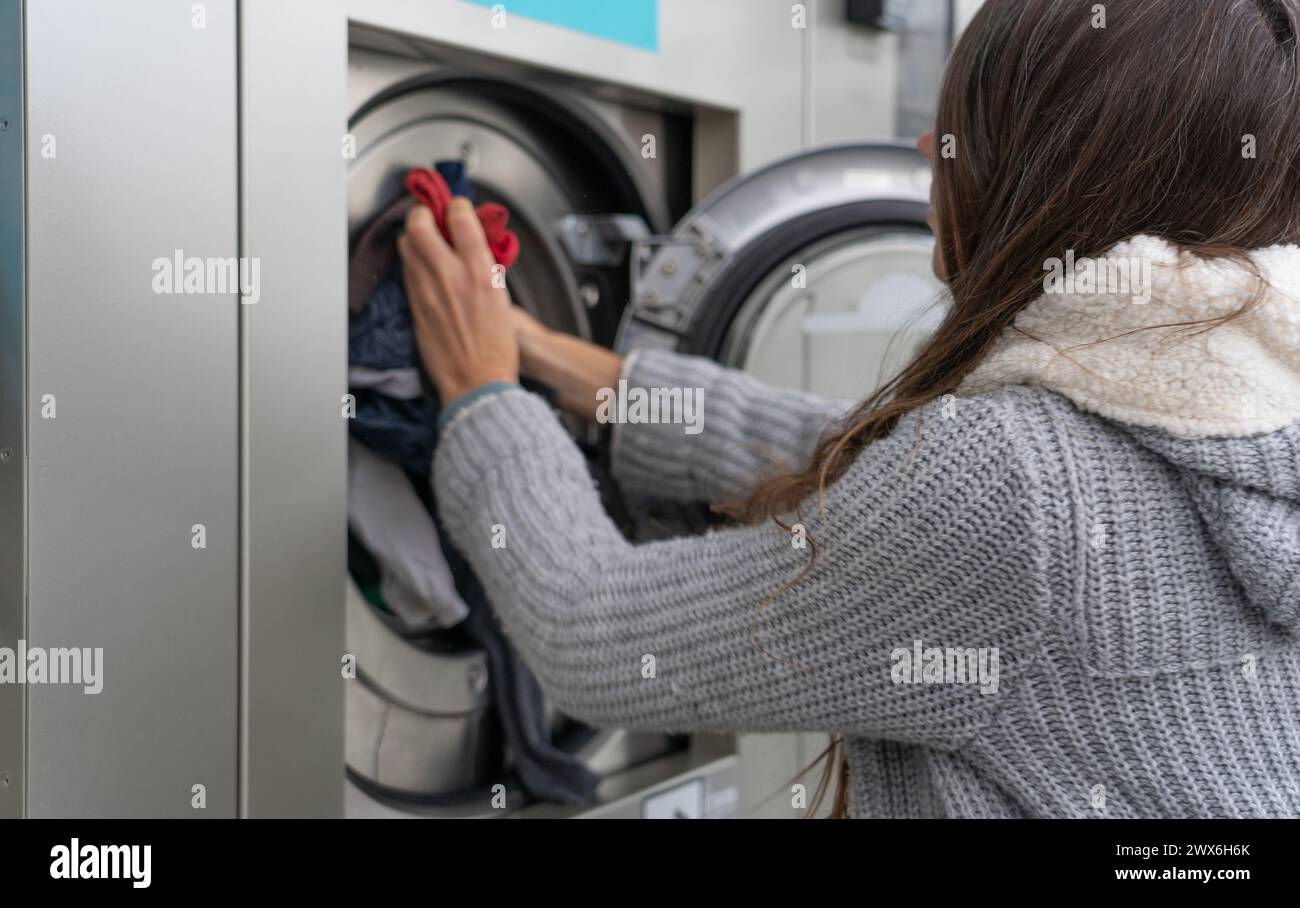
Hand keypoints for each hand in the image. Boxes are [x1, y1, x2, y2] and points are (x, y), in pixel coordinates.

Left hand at [398, 200, 517, 402]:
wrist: (477, 382)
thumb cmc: (496, 347)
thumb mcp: (502, 297)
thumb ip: (485, 267)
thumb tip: (475, 247)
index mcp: (479, 271)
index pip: (459, 217)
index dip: (456, 206)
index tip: (456, 207)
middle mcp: (450, 275)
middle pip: (420, 224)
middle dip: (422, 213)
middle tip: (429, 216)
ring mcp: (427, 290)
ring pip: (406, 245)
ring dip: (414, 235)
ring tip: (424, 239)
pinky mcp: (414, 306)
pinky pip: (406, 270)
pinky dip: (412, 260)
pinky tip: (422, 265)